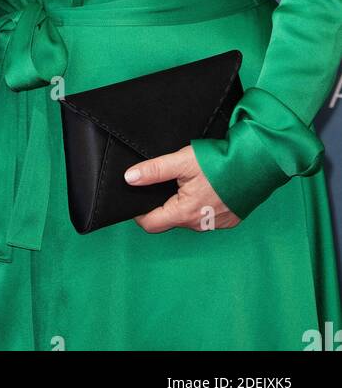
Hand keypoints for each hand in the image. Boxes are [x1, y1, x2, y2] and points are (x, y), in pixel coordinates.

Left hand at [124, 144, 240, 230]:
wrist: (257, 165)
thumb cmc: (221, 163)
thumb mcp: (182, 161)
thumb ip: (154, 170)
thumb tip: (130, 178)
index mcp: (185, 213)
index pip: (151, 224)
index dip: (138, 212)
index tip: (136, 197)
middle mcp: (200, 225)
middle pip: (169, 219)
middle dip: (162, 203)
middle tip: (163, 181)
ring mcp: (215, 224)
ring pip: (188, 217)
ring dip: (182, 203)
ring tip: (186, 180)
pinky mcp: (228, 220)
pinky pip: (205, 216)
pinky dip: (200, 204)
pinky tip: (204, 186)